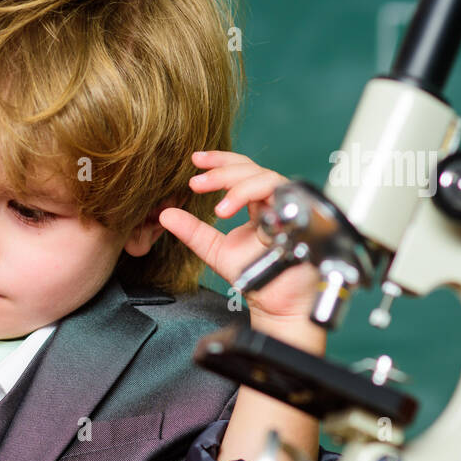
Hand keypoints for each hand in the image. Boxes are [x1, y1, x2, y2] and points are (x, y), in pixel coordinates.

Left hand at [157, 150, 319, 323]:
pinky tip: (229, 209)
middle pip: (252, 169)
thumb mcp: (213, 249)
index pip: (241, 170)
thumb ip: (192, 231)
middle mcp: (273, 202)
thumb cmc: (253, 276)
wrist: (273, 301)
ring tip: (216, 208)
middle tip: (195, 182)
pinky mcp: (295, 216)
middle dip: (222, 171)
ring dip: (237, 185)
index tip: (195, 159)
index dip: (220, 161)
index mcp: (257, 204)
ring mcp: (286, 207)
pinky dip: (252, 196)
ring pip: (266, 178)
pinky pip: (278, 195)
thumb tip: (165, 214)